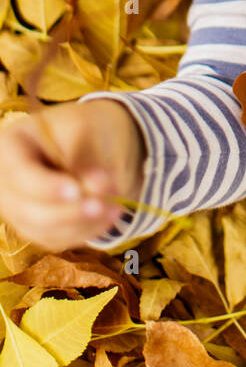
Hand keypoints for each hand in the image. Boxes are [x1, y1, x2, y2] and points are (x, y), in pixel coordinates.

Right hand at [0, 99, 145, 252]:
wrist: (97, 141)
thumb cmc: (87, 127)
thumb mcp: (87, 128)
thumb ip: (85, 159)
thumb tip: (94, 191)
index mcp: (12, 145)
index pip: (20, 173)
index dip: (46, 187)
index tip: (76, 192)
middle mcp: (8, 180)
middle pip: (27, 210)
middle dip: (68, 213)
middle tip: (102, 205)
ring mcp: (20, 207)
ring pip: (43, 230)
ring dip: (81, 225)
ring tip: (115, 208)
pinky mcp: (38, 227)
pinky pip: (56, 238)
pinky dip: (84, 231)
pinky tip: (109, 216)